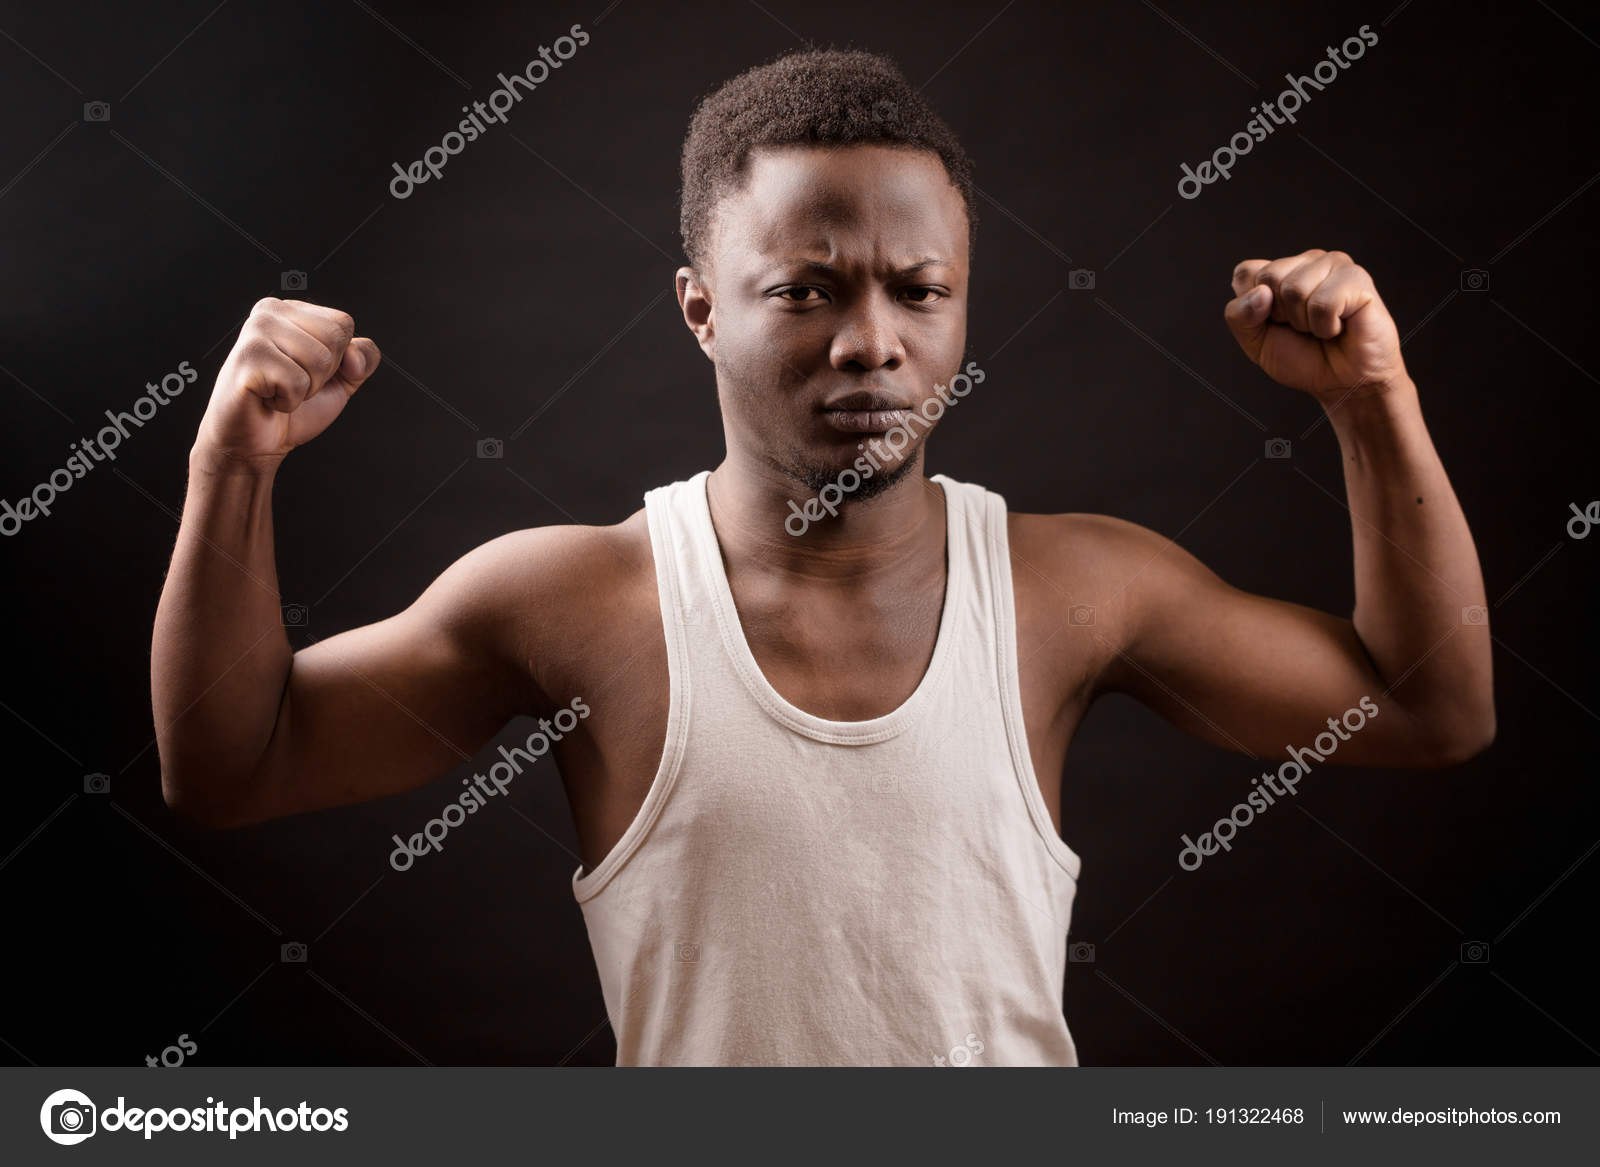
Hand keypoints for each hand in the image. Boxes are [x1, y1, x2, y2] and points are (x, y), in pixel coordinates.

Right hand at [192, 298, 380, 468]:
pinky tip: (268, 398)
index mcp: (291, 311)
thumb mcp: (342, 380)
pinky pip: (296, 382)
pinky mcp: (248, 358)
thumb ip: (364, 358)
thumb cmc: (293, 410)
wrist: (255, 442)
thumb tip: (355, 355)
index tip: (307, 371)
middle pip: (334, 338)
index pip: (343, 323)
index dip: (338, 359)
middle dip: (323, 375)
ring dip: (306, 389)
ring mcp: (255, 332)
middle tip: (292, 383)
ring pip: (319, 360)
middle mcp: (270, 313)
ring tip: (280, 389)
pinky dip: (289, 401)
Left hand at [1223, 250, 1406, 400]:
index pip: (1246, 272)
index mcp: (1281, 271)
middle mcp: (1307, 261)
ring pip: (1295, 289)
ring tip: (1323, 328)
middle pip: (1268, 277)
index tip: (1275, 323)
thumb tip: (1261, 292)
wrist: (1344, 382)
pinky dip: (1326, 327)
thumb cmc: (1304, 359)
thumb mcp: (1255, 342)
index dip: (1252, 308)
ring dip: (1305, 323)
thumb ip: (1240, 316)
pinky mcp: (1357, 278)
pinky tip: (1340, 327)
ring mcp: (1334, 265)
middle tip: (1303, 328)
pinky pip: (1322, 303)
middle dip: (1280, 315)